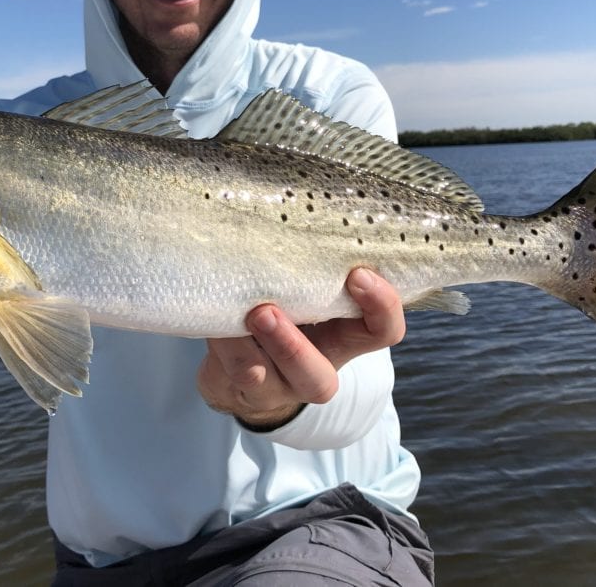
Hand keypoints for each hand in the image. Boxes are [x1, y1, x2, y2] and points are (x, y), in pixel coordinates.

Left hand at [197, 267, 404, 428]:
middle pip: (321, 381)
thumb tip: (293, 206)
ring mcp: (273, 387)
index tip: (358, 273)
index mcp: (343, 339)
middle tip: (267, 311)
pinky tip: (213, 318)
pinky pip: (230, 371)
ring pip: (263, 379)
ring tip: (239, 315)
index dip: (380, 307)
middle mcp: (314, 370)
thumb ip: (310, 266)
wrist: (240, 370)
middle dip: (291, 347)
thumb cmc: (283, 309)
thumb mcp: (305, 289)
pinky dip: (221, 343)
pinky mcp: (239, 390)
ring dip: (243, 346)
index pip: (382, 331)